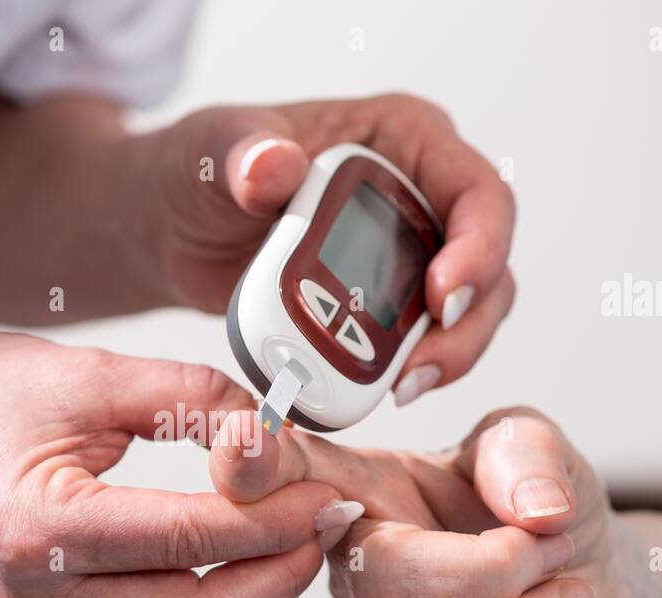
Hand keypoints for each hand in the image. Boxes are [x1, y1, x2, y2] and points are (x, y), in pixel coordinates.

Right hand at [0, 331, 361, 597]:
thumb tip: (276, 433)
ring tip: (298, 543)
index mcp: (41, 530)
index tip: (325, 492)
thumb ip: (191, 400)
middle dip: (280, 578)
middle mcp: (43, 594)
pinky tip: (251, 567)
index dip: (272, 520)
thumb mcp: (92, 374)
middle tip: (326, 525)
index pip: (189, 542)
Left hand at [146, 94, 516, 404]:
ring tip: (396, 391)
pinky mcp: (387, 303)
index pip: (477, 191)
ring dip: (444, 357)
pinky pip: (421, 342)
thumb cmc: (199, 170)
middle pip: (487, 265)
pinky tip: (375, 393)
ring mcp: (410, 253)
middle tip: (417, 371)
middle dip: (466, 326)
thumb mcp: (215, 152)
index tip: (442, 298)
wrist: (173, 229)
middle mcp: (422, 194)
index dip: (480, 247)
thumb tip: (272, 166)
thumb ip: (243, 157)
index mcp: (404, 139)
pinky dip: (406, 370)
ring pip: (466, 313)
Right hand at [209, 407, 637, 597]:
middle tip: (552, 546)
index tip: (242, 439)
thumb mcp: (535, 449)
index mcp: (359, 495)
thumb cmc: (539, 510)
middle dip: (491, 570)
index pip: (294, 476)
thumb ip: (525, 455)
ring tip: (575, 595)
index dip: (258, 463)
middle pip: (383, 582)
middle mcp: (353, 575)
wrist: (592, 586)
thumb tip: (534, 512)